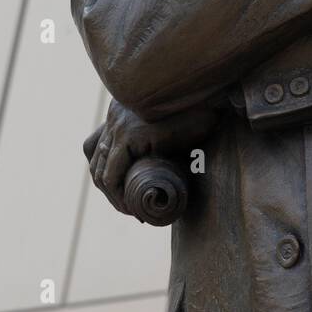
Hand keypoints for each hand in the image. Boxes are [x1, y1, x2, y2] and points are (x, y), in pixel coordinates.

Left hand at [83, 98, 217, 214]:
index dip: (110, 175)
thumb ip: (154, 144)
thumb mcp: (168, 131)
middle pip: (97, 160)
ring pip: (100, 170)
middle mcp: (116, 114)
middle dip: (110, 188)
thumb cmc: (201, 116)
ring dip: (114, 196)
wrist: (215, 101)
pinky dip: (118, 195)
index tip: (128, 195)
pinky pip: (112, 176)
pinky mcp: (130, 135)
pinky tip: (134, 206)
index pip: (100, 147)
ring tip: (133, 210)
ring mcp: (119, 123)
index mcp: (122, 109)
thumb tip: (151, 176)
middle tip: (131, 208)